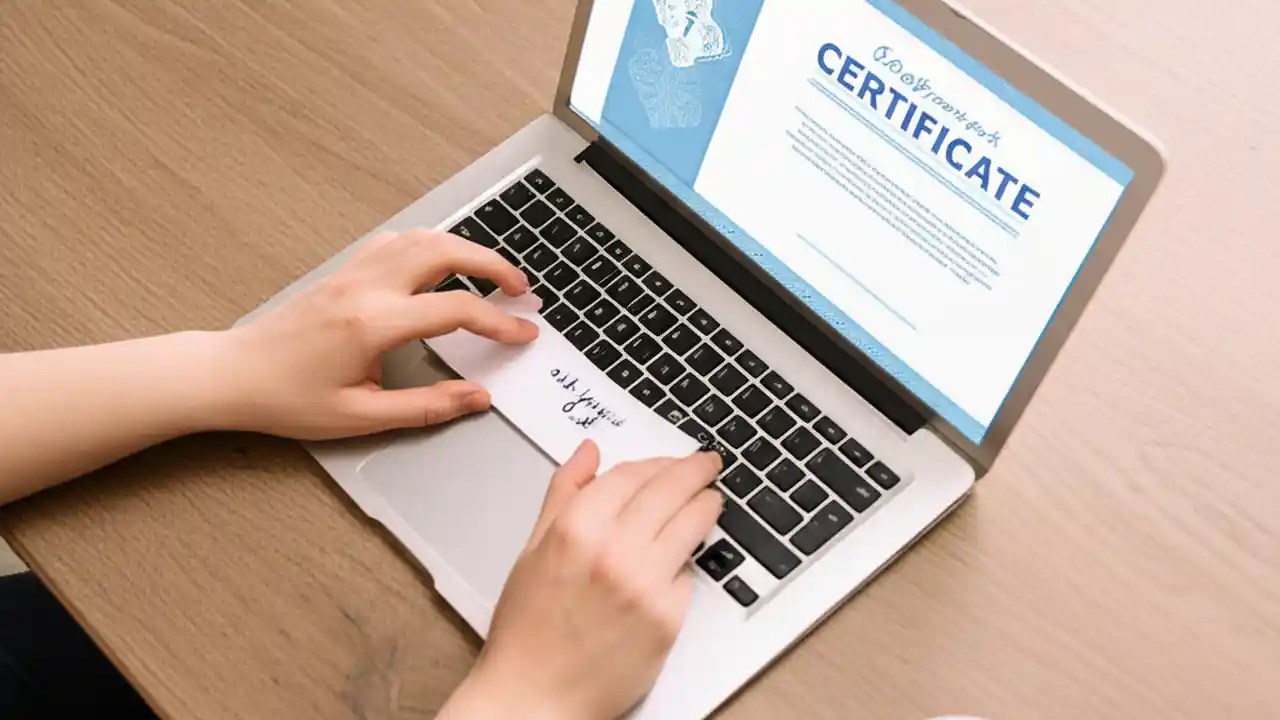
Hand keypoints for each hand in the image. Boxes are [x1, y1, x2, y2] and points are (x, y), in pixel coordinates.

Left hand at [214, 228, 536, 438]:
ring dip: (465, 248)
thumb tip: (476, 398)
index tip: (523, 333)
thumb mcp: (361, 417)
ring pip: (422, 237)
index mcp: (374, 323)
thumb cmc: (288, 398)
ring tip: (491, 273)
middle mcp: (366, 287)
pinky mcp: (343, 271)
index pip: (456, 311)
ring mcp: (353, 272)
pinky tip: (440, 264)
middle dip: (494, 265)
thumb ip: (427, 406)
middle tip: (522, 288)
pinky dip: (430, 245)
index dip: (499, 322)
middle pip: (446, 252)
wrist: (234, 375)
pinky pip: (396, 241)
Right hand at [441, 442, 723, 719]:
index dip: (657, 462)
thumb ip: (564, 493)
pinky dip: (685, 563)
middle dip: (696, 470)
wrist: (534, 698)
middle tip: (707, 464)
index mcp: (575, 528)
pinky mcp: (668, 618)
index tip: (671, 460)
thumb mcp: (532, 550)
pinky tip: (677, 562)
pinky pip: (688, 574)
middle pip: (671, 488)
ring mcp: (646, 584)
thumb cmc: (528, 630)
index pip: (632, 473)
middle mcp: (613, 550)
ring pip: (693, 523)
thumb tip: (588, 452)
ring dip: (707, 505)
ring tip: (709, 500)